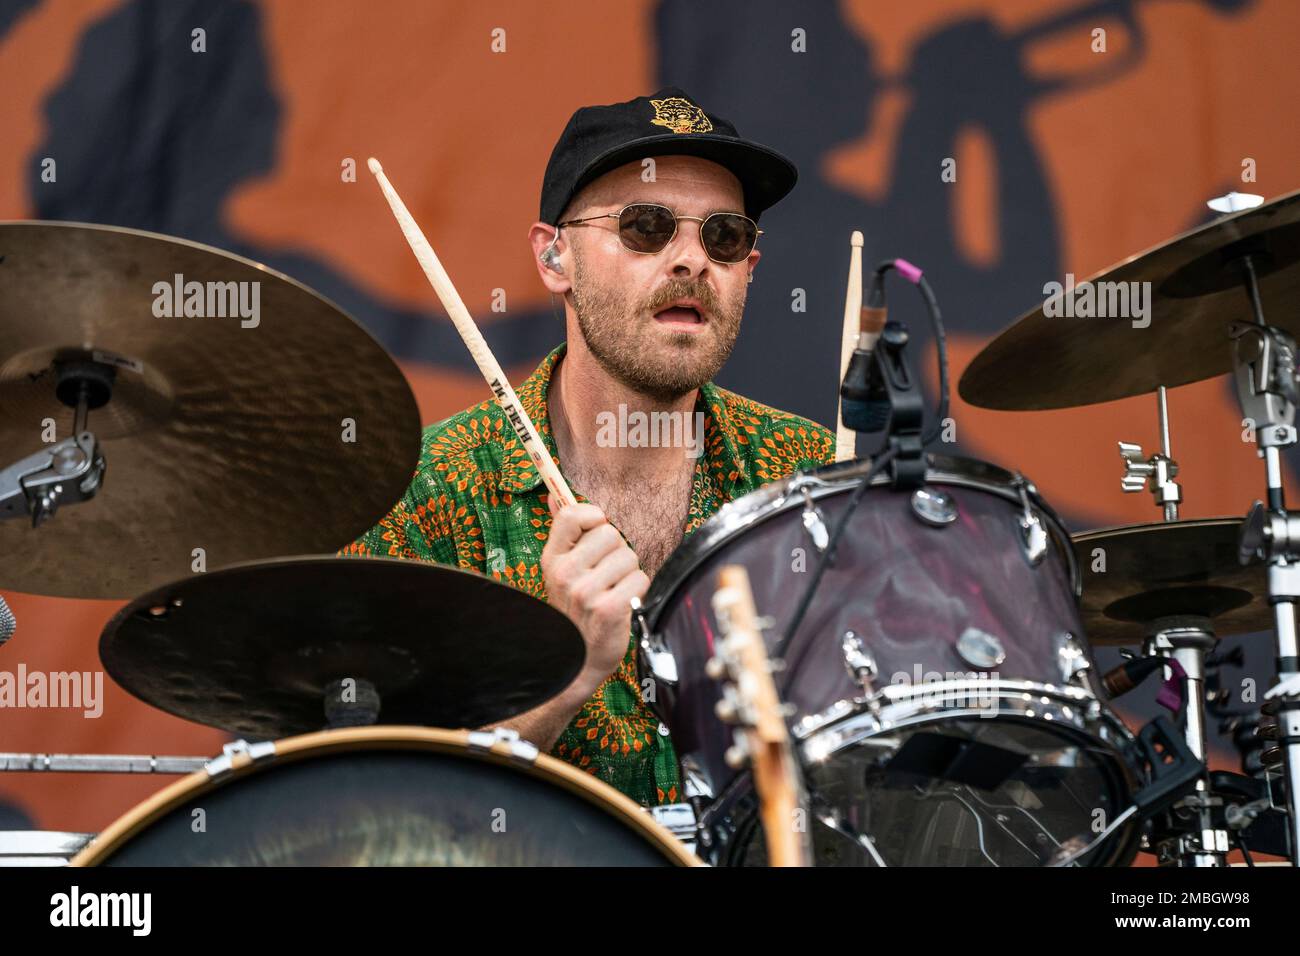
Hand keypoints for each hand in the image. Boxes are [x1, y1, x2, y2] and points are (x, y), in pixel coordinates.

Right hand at [541, 502, 649, 690]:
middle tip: (606, 576)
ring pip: (629, 556)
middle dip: (616, 552)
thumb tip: (554, 494)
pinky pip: (640, 579)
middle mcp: (564, 574)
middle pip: (610, 533)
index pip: (572, 515)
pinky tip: (623, 604)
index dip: (593, 517)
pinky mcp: (608, 609)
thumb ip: (563, 532)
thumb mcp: (561, 570)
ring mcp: (585, 592)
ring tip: (614, 591)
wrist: (579, 659)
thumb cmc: (576, 608)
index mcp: (552, 559)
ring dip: (629, 573)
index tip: (597, 531)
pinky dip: (638, 591)